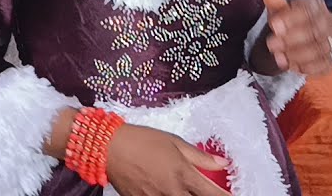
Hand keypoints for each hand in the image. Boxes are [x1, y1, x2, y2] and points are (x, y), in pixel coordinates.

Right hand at [106, 124, 230, 195]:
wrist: (110, 148)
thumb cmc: (142, 141)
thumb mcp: (175, 142)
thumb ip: (200, 156)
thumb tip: (222, 162)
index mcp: (183, 174)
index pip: (212, 194)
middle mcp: (172, 192)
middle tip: (205, 192)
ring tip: (182, 188)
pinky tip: (166, 191)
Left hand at [260, 0, 331, 76]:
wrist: (306, 38)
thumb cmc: (292, 20)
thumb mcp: (282, 9)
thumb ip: (275, 1)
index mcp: (316, 5)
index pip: (308, 9)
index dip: (291, 17)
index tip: (273, 24)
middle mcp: (328, 23)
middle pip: (315, 31)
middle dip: (292, 39)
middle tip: (271, 44)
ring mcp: (331, 42)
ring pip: (319, 49)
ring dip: (297, 54)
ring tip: (277, 57)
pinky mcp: (330, 60)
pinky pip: (322, 65)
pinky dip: (306, 67)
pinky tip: (290, 66)